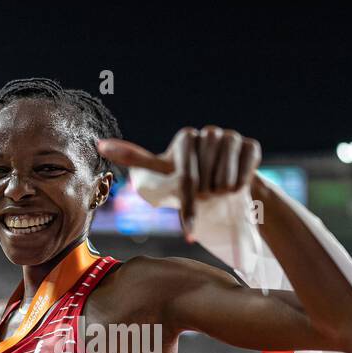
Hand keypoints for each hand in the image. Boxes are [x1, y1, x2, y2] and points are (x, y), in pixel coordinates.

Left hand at [98, 127, 260, 235]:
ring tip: (221, 190)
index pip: (182, 177)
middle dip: (204, 197)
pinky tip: (239, 185)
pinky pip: (243, 177)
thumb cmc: (197, 186)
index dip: (188, 202)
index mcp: (185, 138)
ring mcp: (230, 137)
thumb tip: (100, 143)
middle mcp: (207, 133)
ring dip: (221, 194)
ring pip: (222, 181)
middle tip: (207, 195)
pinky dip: (239, 188)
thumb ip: (139, 160)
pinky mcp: (251, 146)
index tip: (186, 219)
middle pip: (202, 183)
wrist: (237, 192)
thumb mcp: (169, 175)